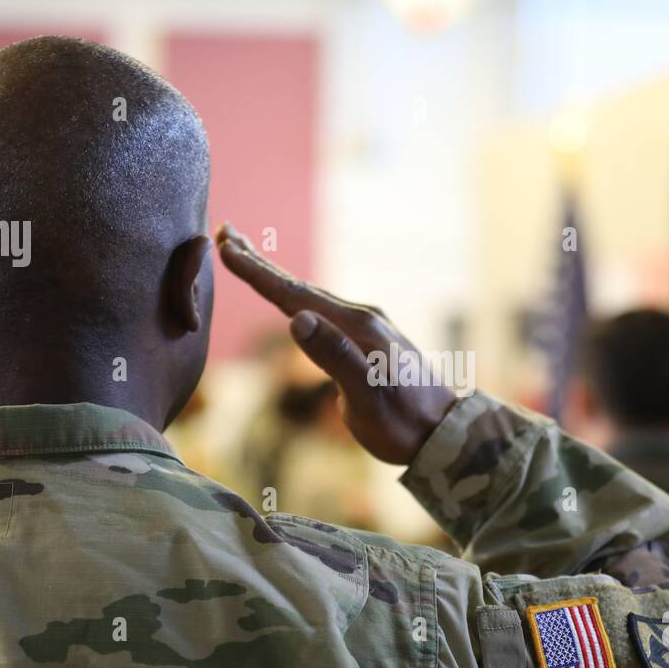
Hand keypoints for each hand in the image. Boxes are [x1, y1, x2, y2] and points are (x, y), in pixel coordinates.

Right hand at [216, 223, 456, 464]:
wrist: (443, 433)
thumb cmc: (403, 422)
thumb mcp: (365, 395)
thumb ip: (334, 356)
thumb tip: (295, 319)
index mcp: (356, 326)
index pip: (294, 294)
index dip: (256, 272)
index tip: (224, 244)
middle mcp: (361, 318)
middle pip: (299, 286)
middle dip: (260, 262)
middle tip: (225, 233)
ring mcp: (366, 328)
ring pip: (310, 297)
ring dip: (277, 278)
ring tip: (247, 259)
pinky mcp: (368, 342)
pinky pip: (323, 312)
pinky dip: (297, 299)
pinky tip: (293, 303)